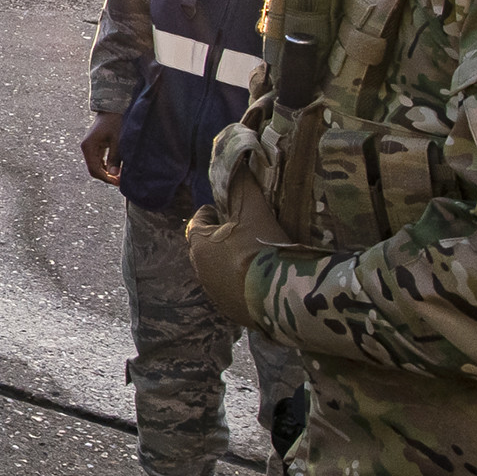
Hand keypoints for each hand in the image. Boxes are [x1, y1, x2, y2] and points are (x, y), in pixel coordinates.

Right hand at [79, 112, 123, 184]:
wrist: (112, 109)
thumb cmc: (115, 122)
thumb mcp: (117, 140)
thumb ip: (114, 157)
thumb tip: (114, 174)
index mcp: (88, 146)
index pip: (94, 169)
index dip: (105, 177)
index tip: (117, 182)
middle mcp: (86, 148)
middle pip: (93, 169)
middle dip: (106, 176)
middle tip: (120, 181)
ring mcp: (89, 147)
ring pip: (95, 166)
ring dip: (106, 172)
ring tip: (120, 176)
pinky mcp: (94, 146)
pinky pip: (98, 160)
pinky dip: (106, 166)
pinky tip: (116, 169)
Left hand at [184, 173, 288, 322]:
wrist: (278, 297)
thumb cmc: (261, 249)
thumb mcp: (254, 211)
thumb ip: (243, 186)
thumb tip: (238, 163)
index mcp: (198, 244)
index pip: (197, 222)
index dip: (211, 213)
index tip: (225, 209)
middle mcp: (199, 270)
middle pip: (205, 247)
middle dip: (219, 238)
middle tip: (242, 231)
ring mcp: (214, 293)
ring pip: (217, 270)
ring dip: (229, 261)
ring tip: (254, 255)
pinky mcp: (232, 312)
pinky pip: (233, 291)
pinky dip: (241, 282)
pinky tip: (260, 278)